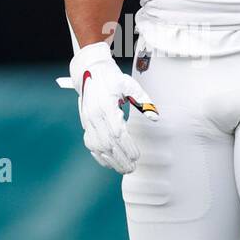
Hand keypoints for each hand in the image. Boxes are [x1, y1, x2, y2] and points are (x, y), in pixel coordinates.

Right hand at [57, 40, 157, 172]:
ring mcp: (87, 121)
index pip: (117, 132)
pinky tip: (109, 163)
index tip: (136, 156)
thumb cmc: (111, 78)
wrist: (90, 71)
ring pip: (98, 147)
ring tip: (123, 169)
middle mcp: (94, 115)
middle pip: (107, 144)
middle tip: (132, 168)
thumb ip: (143, 101)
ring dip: (110, 160)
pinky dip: (99, 156)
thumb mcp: (130, 85)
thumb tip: (155, 117)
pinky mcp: (85, 124)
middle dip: (120, 158)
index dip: (127, 146)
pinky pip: (90, 144)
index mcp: (105, 106)